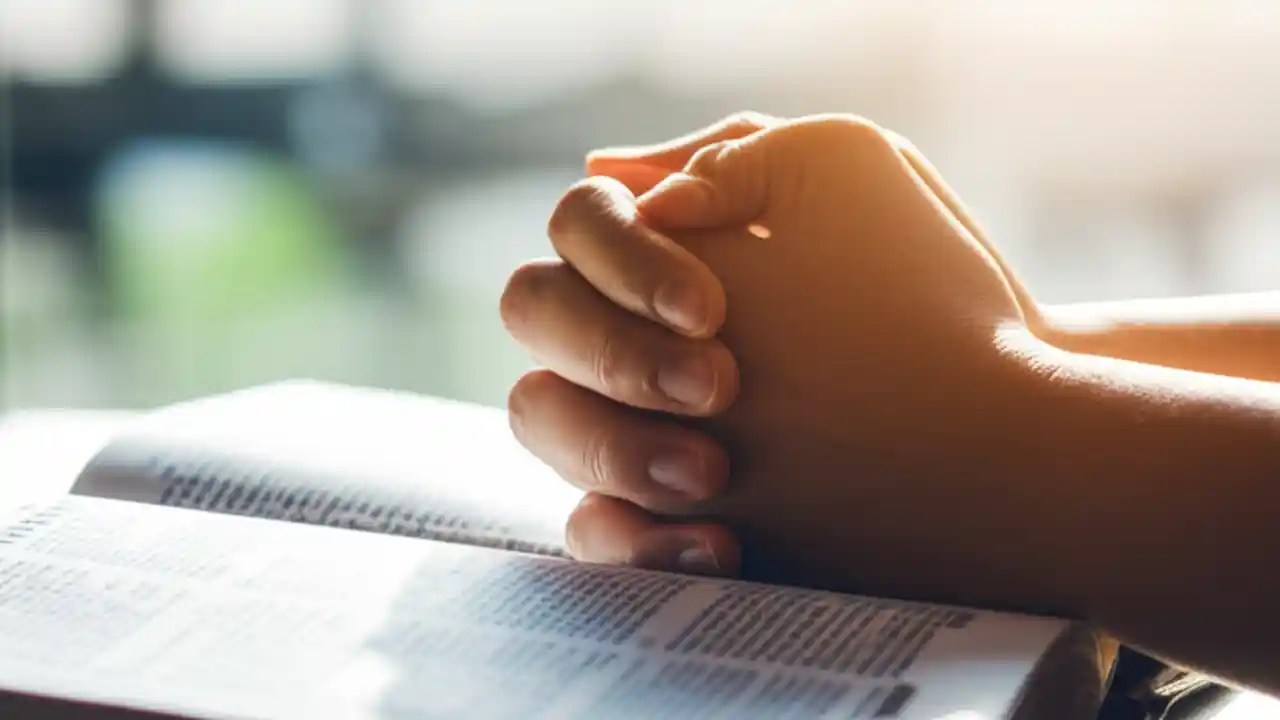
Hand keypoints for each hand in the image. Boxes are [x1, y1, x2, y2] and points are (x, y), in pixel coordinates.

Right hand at [502, 113, 1041, 587]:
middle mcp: (635, 322)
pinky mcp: (660, 514)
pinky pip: (593, 532)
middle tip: (716, 387)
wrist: (992, 424)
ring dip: (616, 449)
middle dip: (612, 352)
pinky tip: (721, 545)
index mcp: (669, 242)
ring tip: (714, 475)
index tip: (711, 312)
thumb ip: (732, 153)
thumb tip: (607, 169)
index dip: (620, 263)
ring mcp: (637, 419)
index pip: (575, 226)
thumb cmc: (927, 288)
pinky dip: (639, 542)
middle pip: (534, 312)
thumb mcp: (847, 171)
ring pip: (539, 420)